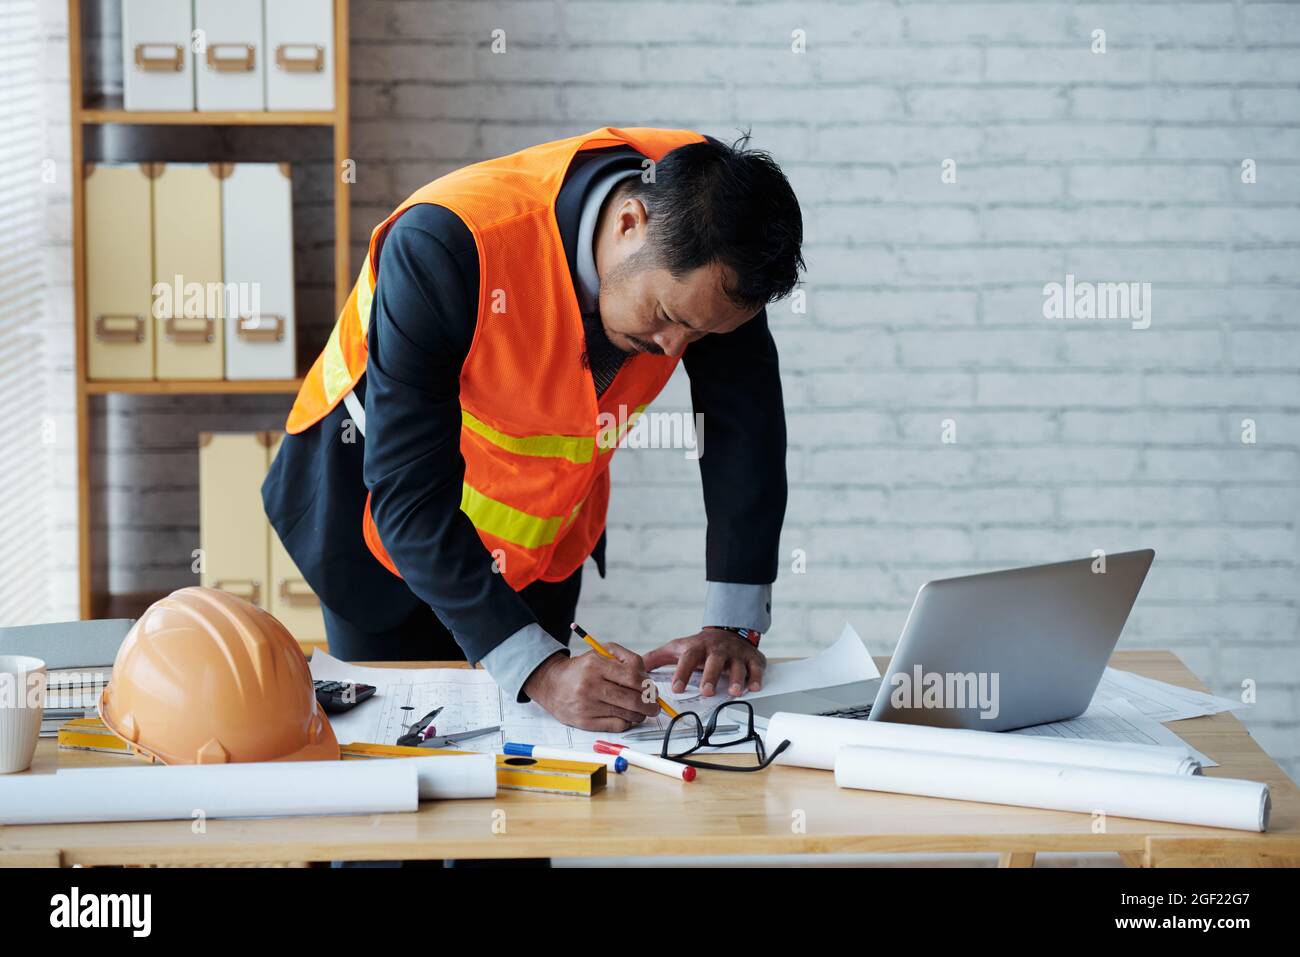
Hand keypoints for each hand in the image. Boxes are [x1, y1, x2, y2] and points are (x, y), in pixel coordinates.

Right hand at [522, 646, 660, 731]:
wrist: (551, 684)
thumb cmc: (581, 669)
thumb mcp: (600, 652)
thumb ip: (625, 658)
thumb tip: (647, 679)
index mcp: (595, 665)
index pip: (632, 677)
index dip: (647, 685)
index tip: (652, 689)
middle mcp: (590, 686)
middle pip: (632, 699)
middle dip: (650, 705)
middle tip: (654, 706)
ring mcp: (587, 706)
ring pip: (627, 715)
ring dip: (640, 714)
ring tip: (641, 711)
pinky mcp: (585, 722)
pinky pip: (617, 726)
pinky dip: (627, 722)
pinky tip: (626, 716)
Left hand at [643, 629, 766, 697]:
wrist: (728, 631)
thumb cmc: (701, 646)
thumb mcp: (678, 648)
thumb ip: (657, 658)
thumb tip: (636, 667)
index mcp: (698, 648)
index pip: (688, 659)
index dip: (682, 672)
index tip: (677, 688)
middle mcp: (717, 650)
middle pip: (714, 661)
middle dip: (710, 675)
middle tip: (706, 691)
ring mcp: (736, 654)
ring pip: (737, 665)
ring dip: (735, 678)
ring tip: (732, 691)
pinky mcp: (752, 659)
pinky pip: (756, 668)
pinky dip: (756, 677)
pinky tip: (753, 687)